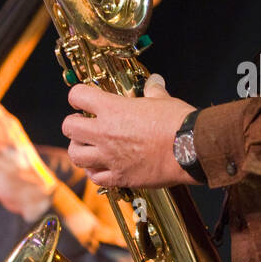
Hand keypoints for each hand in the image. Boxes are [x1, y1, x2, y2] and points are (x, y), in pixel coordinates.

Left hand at [62, 74, 196, 189]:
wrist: (191, 149)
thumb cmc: (178, 123)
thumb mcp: (163, 100)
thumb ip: (153, 91)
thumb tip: (154, 83)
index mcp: (113, 109)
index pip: (78, 96)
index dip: (77, 96)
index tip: (81, 100)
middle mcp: (105, 133)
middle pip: (69, 127)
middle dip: (74, 125)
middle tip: (83, 124)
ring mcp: (110, 157)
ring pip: (76, 155)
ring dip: (79, 150)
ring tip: (88, 148)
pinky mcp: (120, 177)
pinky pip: (95, 178)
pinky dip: (95, 173)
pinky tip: (101, 168)